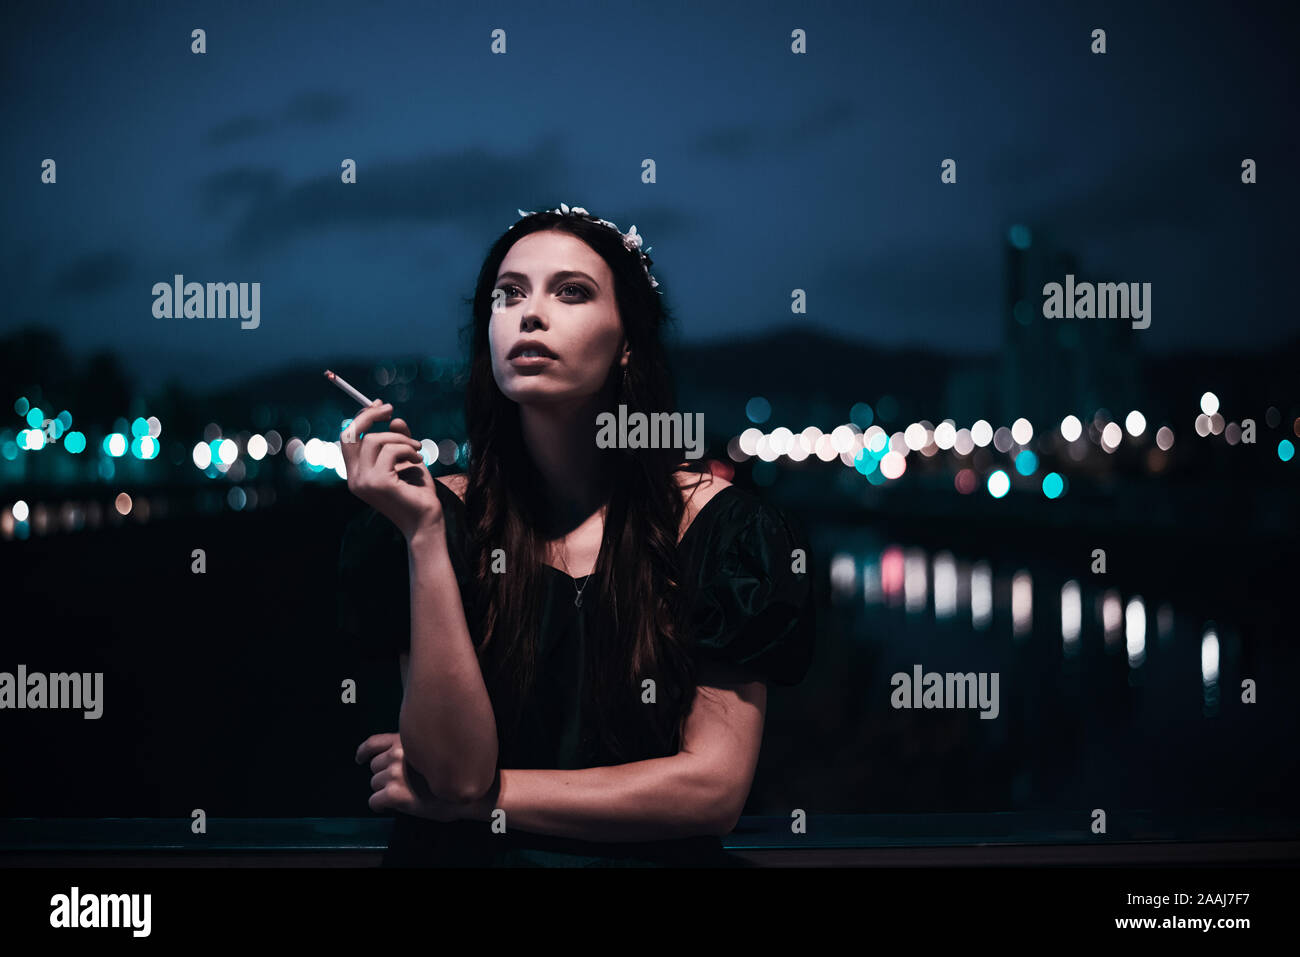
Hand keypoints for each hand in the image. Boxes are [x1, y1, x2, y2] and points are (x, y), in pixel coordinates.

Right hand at [339, 400, 442, 540]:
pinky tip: (419, 462)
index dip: (361, 418)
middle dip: (370, 416)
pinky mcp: (377, 483)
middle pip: (350, 434)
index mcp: (356, 474)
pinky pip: (392, 451)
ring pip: (375, 440)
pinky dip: (409, 450)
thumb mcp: (407, 460)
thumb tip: (394, 419)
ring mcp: (363, 482)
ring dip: (401, 439)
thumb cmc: (418, 493)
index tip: (380, 406)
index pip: (347, 439)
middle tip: (390, 408)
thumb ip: (399, 441)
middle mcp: (354, 479)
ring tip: (417, 450)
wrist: (427, 521)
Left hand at [355, 732, 474, 822]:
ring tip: (400, 795)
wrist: (466, 791)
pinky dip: (379, 806)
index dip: (363, 752)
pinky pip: (374, 801)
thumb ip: (413, 749)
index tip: (360, 758)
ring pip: (374, 784)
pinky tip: (389, 808)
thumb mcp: (432, 750)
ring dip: (383, 790)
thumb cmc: (456, 772)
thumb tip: (396, 756)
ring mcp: (394, 773)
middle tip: (398, 784)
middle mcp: (397, 754)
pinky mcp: (393, 793)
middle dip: (383, 775)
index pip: (373, 743)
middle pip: (374, 767)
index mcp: (405, 741)